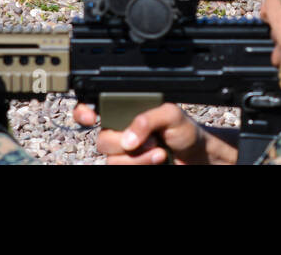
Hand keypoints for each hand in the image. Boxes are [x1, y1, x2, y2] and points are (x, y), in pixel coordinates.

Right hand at [72, 103, 238, 164]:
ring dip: (138, 159)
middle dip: (125, 142)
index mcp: (124, 112)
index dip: (83, 112)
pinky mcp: (129, 168)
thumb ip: (148, 118)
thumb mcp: (171, 114)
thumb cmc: (184, 130)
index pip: (92, 108)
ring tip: (160, 152)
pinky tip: (157, 161)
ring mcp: (124, 154)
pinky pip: (122, 171)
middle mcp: (120, 133)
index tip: (91, 117)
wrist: (196, 155)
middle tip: (151, 139)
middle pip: (102, 140)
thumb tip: (128, 138)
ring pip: (112, 161)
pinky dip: (141, 167)